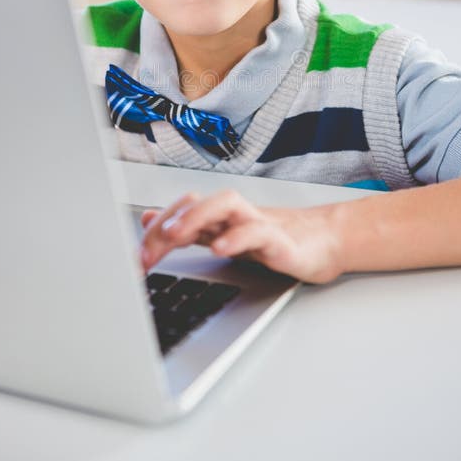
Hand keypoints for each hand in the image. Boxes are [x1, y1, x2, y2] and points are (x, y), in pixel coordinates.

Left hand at [139, 190, 344, 283]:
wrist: (324, 243)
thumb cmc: (274, 241)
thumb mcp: (223, 236)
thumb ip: (188, 229)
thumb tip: (149, 219)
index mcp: (218, 217)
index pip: (179, 211)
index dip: (154, 230)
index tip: (135, 257)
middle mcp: (234, 215)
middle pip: (196, 203)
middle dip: (167, 224)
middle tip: (145, 252)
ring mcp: (257, 223)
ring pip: (225, 204)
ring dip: (196, 217)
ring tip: (174, 234)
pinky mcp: (280, 240)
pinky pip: (258, 232)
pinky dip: (238, 237)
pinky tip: (222, 248)